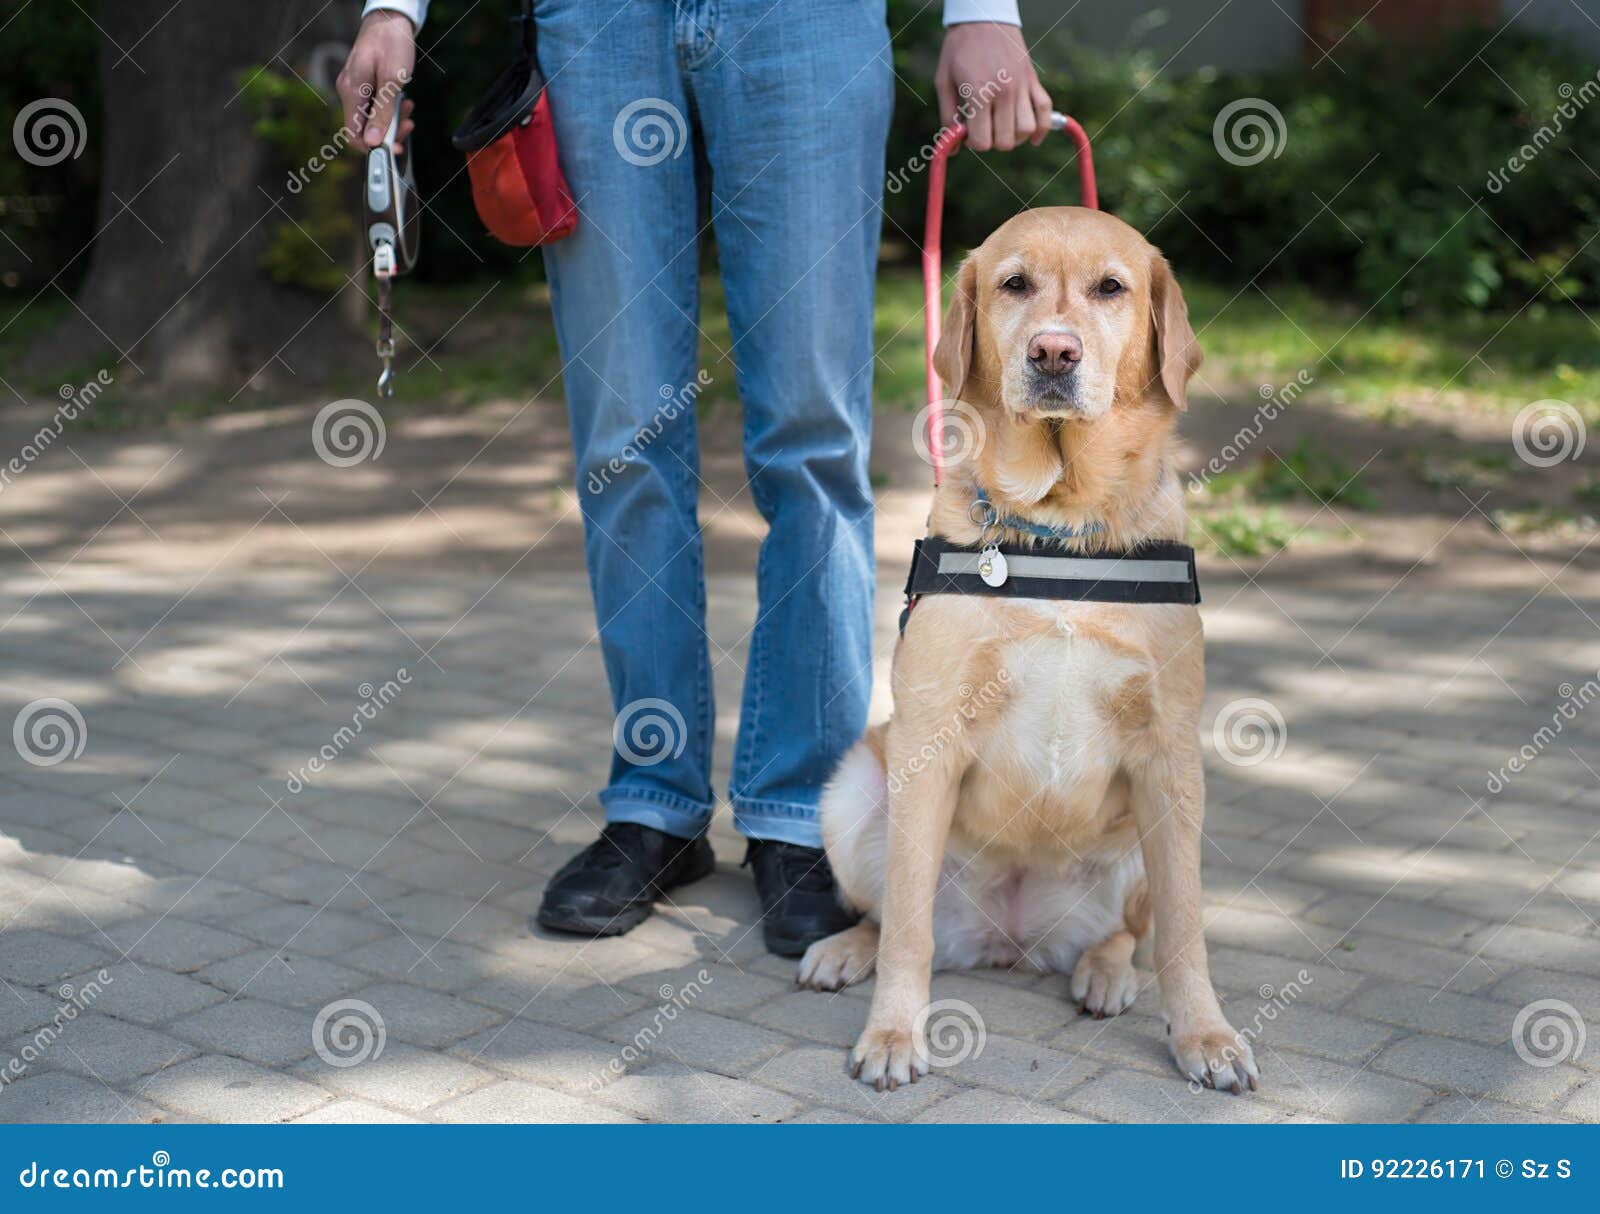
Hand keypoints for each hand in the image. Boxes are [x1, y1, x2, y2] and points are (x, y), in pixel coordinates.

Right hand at [337, 10, 416, 151]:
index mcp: (351, 91)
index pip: (353, 135)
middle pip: (363, 129)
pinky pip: (374, 106)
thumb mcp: (393, 80)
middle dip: (388, 132)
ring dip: (392, 120)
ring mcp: (355, 87)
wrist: (389, 18)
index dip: (373, 148)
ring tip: (408, 109)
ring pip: (371, 118)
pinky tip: (402, 102)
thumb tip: (372, 141)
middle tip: (408, 125)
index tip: (395, 149)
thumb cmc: (391, 43)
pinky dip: (389, 109)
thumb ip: (382, 112)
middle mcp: (348, 91)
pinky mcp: (363, 84)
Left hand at [935, 22, 1051, 153]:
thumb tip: (955, 149)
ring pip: (1027, 130)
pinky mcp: (1033, 80)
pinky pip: (1047, 111)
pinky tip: (1033, 137)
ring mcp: (1022, 86)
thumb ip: (947, 116)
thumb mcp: (943, 81)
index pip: (982, 142)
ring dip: (1014, 136)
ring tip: (1002, 127)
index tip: (968, 131)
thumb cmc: (959, 50)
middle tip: (983, 126)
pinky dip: (1042, 128)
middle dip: (992, 141)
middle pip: (1005, 141)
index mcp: (979, 92)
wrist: (984, 18)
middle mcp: (1004, 92)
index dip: (972, 142)